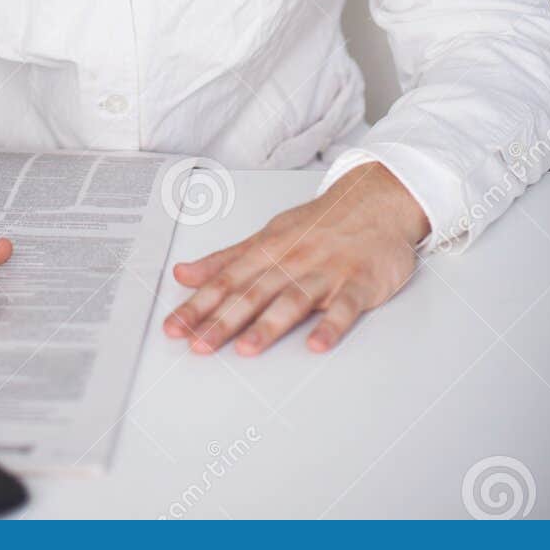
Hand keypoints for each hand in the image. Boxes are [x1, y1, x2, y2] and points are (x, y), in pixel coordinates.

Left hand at [163, 161, 429, 356]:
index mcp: (268, 250)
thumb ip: (226, 260)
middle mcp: (293, 261)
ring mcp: (326, 272)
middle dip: (223, 321)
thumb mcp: (268, 236)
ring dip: (269, 325)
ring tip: (246, 350)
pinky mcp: (359, 283)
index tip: (173, 328)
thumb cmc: (319, 224)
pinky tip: (317, 344)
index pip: (225, 280)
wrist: (376, 200)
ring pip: (293, 299)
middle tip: (197, 345)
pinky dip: (331, 326)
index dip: (198, 305)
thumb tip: (183, 275)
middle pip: (253, 293)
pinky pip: (345, 307)